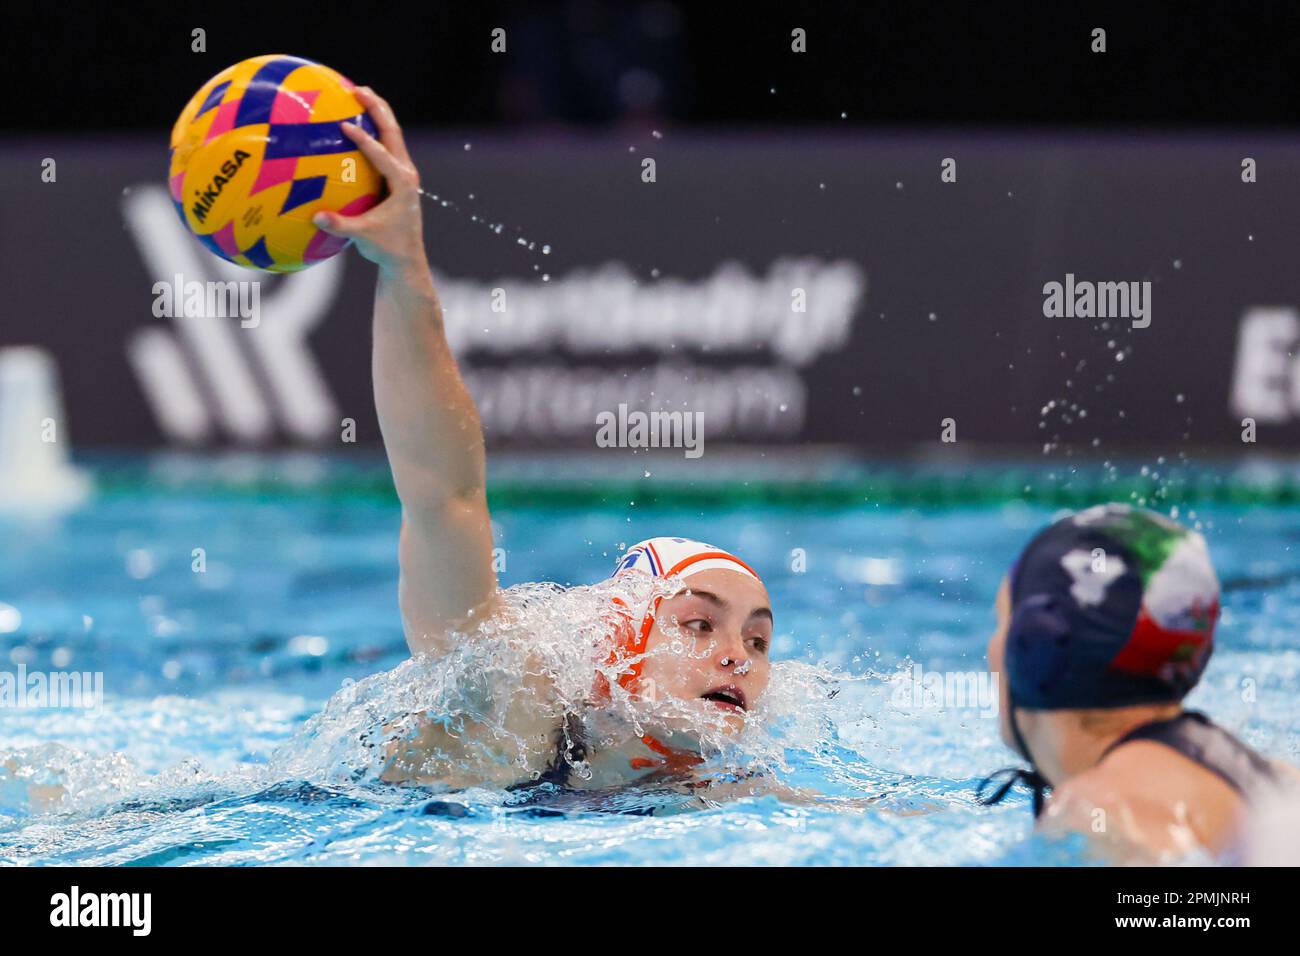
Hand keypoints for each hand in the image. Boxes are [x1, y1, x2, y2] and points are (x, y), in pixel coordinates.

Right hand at [313, 86, 426, 274]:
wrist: (406, 258)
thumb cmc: (387, 249)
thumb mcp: (364, 238)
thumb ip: (341, 226)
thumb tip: (316, 217)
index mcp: (402, 185)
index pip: (382, 155)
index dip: (363, 139)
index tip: (343, 125)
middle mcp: (406, 173)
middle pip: (392, 132)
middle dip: (375, 108)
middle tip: (356, 89)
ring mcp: (404, 172)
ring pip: (392, 134)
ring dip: (376, 112)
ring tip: (357, 92)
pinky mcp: (398, 175)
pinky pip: (385, 145)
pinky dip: (372, 128)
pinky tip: (353, 119)